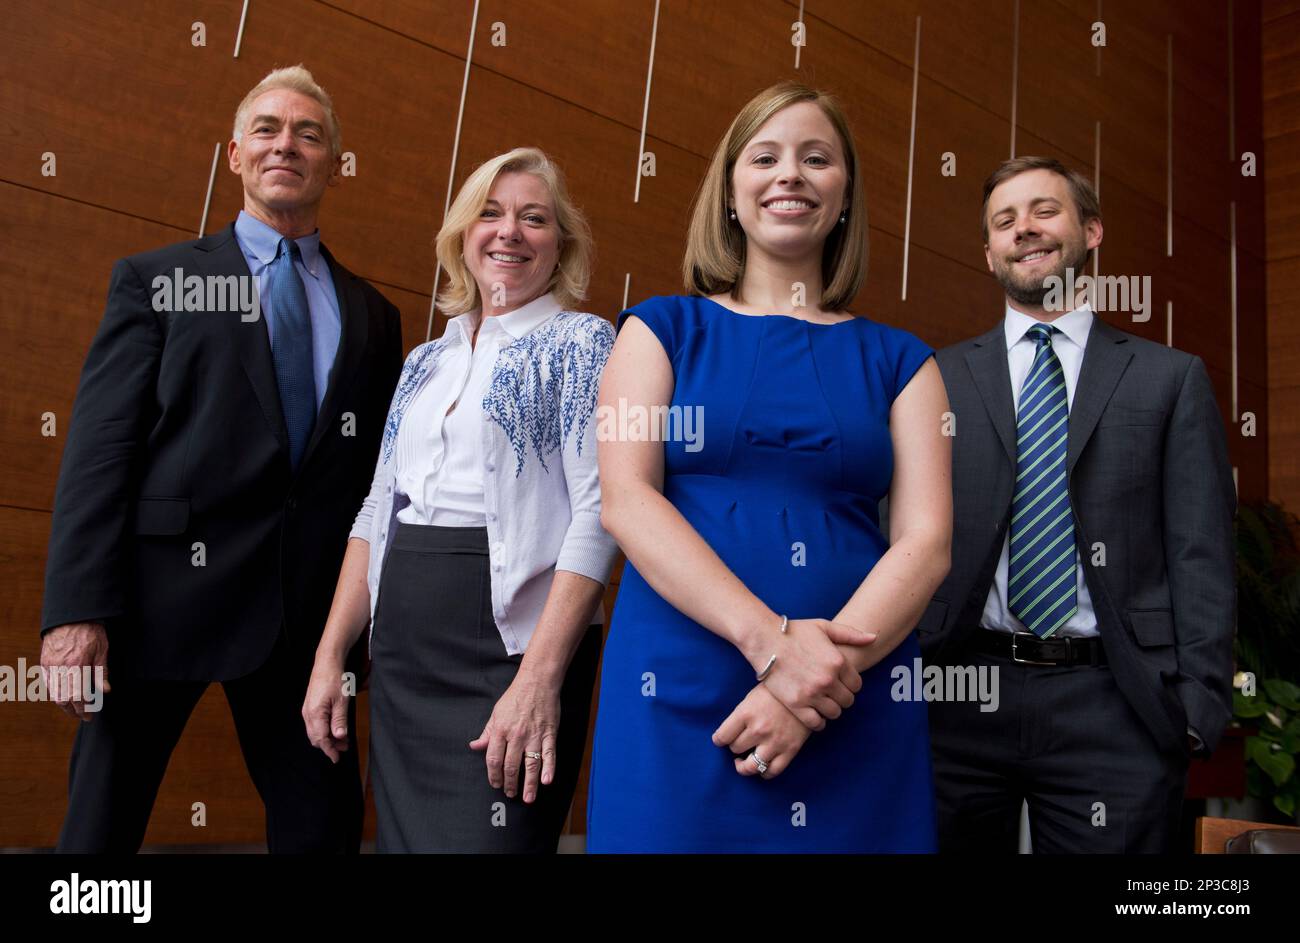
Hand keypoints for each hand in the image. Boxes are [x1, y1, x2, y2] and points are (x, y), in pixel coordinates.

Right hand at [40, 622, 109, 721]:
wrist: (71, 616)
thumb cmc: (90, 631)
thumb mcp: (102, 650)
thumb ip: (102, 672)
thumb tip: (106, 691)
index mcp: (77, 666)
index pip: (78, 697)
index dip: (84, 709)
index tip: (89, 716)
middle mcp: (61, 669)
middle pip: (64, 699)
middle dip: (73, 710)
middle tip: (83, 715)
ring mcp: (50, 666)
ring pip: (54, 693)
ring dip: (64, 704)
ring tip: (74, 708)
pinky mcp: (44, 662)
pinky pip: (48, 684)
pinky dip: (55, 693)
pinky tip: (64, 695)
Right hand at [302, 655, 351, 762]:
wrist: (327, 662)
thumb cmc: (335, 679)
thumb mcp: (342, 701)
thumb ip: (340, 720)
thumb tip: (340, 737)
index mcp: (315, 714)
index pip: (321, 739)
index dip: (329, 750)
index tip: (337, 759)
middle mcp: (308, 714)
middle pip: (316, 738)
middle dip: (329, 745)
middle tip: (344, 748)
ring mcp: (308, 710)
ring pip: (315, 731)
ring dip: (328, 737)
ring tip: (343, 740)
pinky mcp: (310, 706)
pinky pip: (315, 724)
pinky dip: (325, 729)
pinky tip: (335, 728)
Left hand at [469, 671, 559, 803]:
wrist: (537, 682)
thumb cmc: (516, 696)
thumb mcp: (496, 713)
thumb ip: (487, 733)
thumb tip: (475, 746)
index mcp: (501, 730)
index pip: (494, 759)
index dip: (493, 775)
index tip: (495, 784)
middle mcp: (517, 735)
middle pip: (511, 766)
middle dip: (509, 784)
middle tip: (510, 793)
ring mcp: (534, 735)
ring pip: (530, 765)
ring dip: (529, 785)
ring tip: (527, 798)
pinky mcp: (549, 734)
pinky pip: (549, 755)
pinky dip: (549, 769)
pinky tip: (546, 781)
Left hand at [712, 683, 811, 778]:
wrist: (806, 691)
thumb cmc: (776, 692)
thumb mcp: (752, 697)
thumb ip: (740, 716)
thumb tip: (728, 734)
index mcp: (746, 713)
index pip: (722, 737)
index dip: (719, 739)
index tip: (720, 739)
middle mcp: (758, 730)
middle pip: (735, 749)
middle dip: (734, 746)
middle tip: (738, 742)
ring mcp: (774, 742)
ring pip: (751, 767)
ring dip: (744, 766)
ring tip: (743, 762)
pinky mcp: (790, 750)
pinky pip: (772, 771)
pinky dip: (764, 772)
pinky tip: (761, 765)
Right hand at [757, 618, 874, 729]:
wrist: (765, 639)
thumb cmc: (794, 631)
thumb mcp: (824, 627)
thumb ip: (851, 634)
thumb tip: (873, 638)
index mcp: (838, 661)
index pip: (857, 685)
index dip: (850, 685)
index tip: (841, 683)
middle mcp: (828, 679)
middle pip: (848, 701)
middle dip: (842, 697)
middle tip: (831, 693)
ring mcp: (812, 693)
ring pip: (834, 713)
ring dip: (831, 709)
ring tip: (822, 702)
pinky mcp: (796, 704)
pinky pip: (816, 723)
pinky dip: (818, 722)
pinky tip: (814, 714)